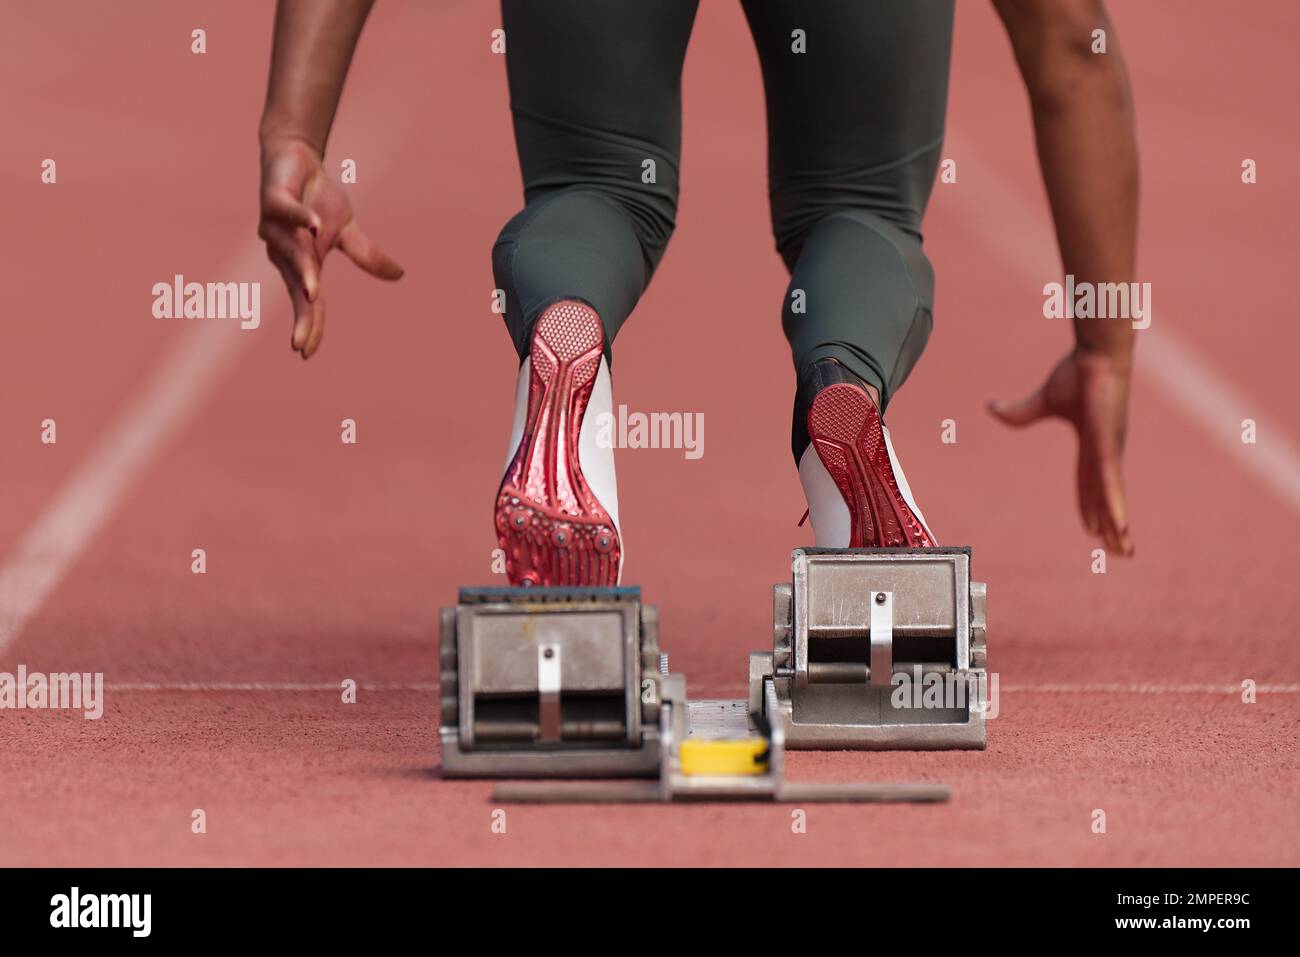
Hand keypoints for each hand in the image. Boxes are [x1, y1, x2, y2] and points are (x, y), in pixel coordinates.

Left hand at [257, 137, 402, 358]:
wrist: (295, 158)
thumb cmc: (317, 198)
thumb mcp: (347, 230)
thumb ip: (367, 256)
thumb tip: (399, 276)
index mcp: (303, 264)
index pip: (306, 302)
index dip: (309, 325)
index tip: (305, 353)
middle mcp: (285, 251)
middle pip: (296, 287)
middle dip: (300, 314)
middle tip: (299, 341)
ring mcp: (276, 227)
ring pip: (292, 253)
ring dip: (304, 273)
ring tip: (315, 294)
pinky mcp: (273, 199)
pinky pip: (286, 212)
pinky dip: (298, 219)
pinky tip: (311, 226)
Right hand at [989, 348, 1134, 555]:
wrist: (1099, 353)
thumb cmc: (1078, 371)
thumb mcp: (1044, 400)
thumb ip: (1019, 412)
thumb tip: (990, 408)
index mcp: (1093, 443)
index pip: (1089, 483)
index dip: (1091, 506)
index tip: (1096, 530)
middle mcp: (1107, 451)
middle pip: (1107, 496)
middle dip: (1114, 525)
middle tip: (1122, 551)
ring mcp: (1110, 449)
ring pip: (1112, 497)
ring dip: (1119, 526)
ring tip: (1126, 551)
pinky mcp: (1109, 445)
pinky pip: (1109, 482)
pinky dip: (1114, 504)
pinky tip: (1120, 524)